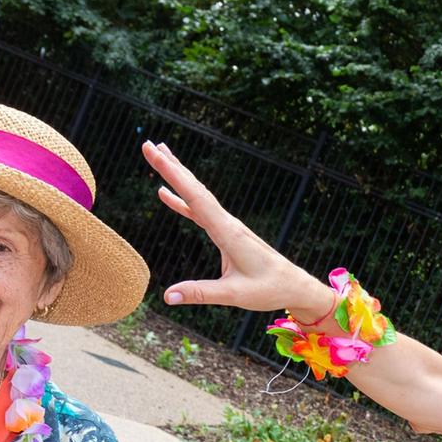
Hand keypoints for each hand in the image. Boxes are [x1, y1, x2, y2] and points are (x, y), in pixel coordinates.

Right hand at [142, 141, 333, 316]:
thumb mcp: (234, 295)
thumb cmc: (268, 289)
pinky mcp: (227, 231)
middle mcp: (227, 222)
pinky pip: (200, 210)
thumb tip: (167, 296)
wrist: (294, 285)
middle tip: (147, 145)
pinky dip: (182, 200)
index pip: (195, 197)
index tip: (155, 153)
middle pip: (195, 188)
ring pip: (198, 194)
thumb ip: (200, 294)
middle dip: (171, 166)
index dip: (174, 174)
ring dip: (177, 175)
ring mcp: (227, 225)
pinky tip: (165, 193)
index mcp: (228, 232)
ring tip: (158, 155)